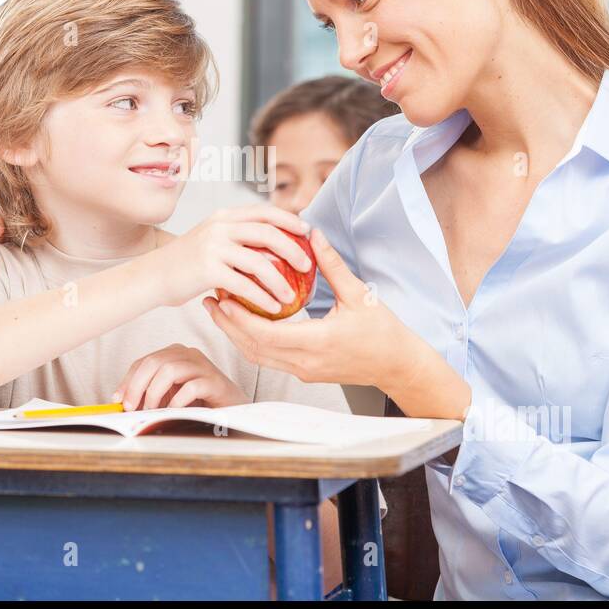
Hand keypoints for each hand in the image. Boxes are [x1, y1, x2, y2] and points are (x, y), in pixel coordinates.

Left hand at [113, 344, 247, 409]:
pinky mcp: (215, 381)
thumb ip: (150, 394)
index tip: (118, 400)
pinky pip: (190, 387)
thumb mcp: (169, 395)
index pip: (144, 361)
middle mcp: (188, 354)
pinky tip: (173, 411)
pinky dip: (177, 401)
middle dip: (137, 386)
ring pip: (169, 369)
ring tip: (152, 411)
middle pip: (154, 362)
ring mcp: (202, 366)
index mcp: (175, 354)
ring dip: (154, 393)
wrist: (232, 408)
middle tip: (131, 407)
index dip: (128, 380)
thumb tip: (124, 403)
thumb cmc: (199, 402)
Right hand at [145, 205, 313, 313]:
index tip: (308, 231)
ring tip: (292, 296)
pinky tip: (273, 309)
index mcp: (224, 216)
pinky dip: (262, 298)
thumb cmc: (186, 262)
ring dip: (280, 281)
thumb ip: (236, 235)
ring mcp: (213, 248)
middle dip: (293, 249)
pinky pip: (244, 286)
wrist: (153, 276)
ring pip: (260, 262)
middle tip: (307, 266)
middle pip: (268, 233)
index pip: (264, 211)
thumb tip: (272, 241)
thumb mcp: (210, 238)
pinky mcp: (208, 271)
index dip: (289, 219)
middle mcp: (220, 227)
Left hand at [204, 228, 471, 419]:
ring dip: (236, 335)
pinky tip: (246, 323)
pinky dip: (253, 342)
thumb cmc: (383, 331)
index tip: (222, 296)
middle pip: (253, 348)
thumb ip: (332, 264)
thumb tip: (313, 234)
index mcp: (317, 342)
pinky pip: (270, 359)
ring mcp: (304, 371)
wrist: (397, 366)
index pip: (265, 334)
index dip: (239, 317)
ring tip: (220, 311)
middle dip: (227, 325)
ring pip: (258, 357)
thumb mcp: (359, 294)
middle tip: (210, 300)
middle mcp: (305, 362)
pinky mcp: (305, 373)